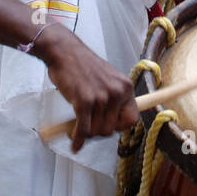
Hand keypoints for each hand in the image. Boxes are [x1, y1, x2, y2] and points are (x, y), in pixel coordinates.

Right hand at [37, 26, 137, 152]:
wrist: (65, 52)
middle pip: (111, 130)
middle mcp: (116, 93)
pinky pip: (83, 130)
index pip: (132, 120)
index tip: (109, 127)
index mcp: (125, 87)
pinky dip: (77, 140)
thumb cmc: (83, 66)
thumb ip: (113, 98)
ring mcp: (100, 97)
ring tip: (77, 124)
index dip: (119, 127)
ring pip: (96, 131)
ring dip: (86, 132)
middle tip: (87, 124)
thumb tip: (112, 123)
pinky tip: (74, 144)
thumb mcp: (108, 79)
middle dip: (97, 130)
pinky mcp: (84, 101)